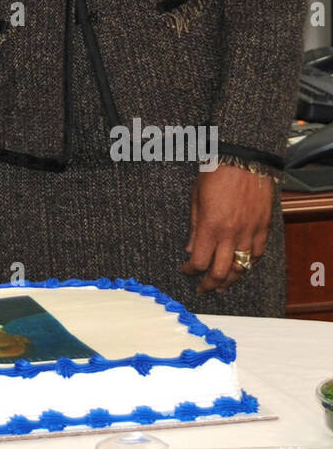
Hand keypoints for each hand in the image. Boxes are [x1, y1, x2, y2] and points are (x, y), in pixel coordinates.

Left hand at [180, 165, 273, 294]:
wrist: (243, 159)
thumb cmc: (215, 173)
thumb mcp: (196, 198)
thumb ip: (194, 227)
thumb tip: (191, 250)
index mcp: (210, 226)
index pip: (199, 262)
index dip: (190, 271)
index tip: (185, 271)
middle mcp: (231, 234)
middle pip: (220, 272)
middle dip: (209, 284)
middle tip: (203, 289)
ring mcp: (249, 232)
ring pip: (241, 268)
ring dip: (230, 280)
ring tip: (222, 286)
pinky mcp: (263, 227)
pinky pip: (257, 254)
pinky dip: (249, 264)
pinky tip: (241, 267)